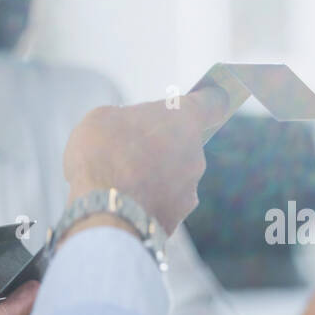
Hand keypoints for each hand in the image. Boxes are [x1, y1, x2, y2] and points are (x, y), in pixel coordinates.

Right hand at [62, 87, 230, 234]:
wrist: (104, 211)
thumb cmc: (102, 155)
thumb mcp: (102, 119)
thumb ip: (125, 119)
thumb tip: (126, 131)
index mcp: (183, 119)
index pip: (212, 102)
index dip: (211, 98)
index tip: (213, 94)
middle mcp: (195, 155)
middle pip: (183, 143)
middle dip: (160, 145)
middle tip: (127, 150)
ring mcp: (189, 190)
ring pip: (172, 177)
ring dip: (152, 176)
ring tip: (117, 181)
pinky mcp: (176, 220)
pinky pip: (161, 204)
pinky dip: (145, 202)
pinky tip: (120, 203)